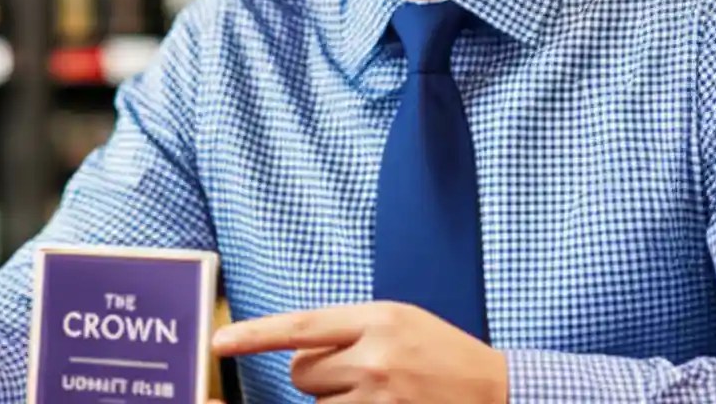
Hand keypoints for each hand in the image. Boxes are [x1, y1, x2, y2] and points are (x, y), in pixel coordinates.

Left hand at [210, 301, 507, 402]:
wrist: (496, 392)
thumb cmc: (441, 354)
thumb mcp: (398, 322)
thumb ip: (348, 330)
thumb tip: (295, 350)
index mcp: (378, 319)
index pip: (301, 326)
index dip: (254, 335)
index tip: (219, 342)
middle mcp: (376, 358)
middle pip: (301, 373)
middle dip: (317, 376)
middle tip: (359, 373)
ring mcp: (381, 398)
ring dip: (336, 402)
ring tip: (380, 393)